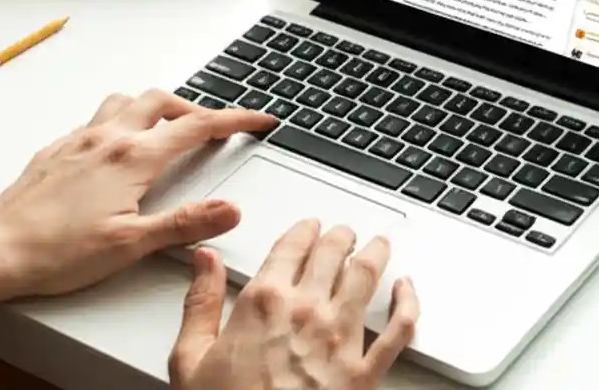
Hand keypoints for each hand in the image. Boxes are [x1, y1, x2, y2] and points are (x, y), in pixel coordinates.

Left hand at [0, 89, 275, 296]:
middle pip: (163, 102)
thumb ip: (186, 222)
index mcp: (132, 158)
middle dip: (196, 109)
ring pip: (125, 102)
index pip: (198, 127)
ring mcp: (78, 141)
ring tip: (168, 129)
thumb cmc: (58, 252)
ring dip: (154, 108)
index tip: (260, 119)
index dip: (237, 119)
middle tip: (215, 127)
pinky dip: (120, 123)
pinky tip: (117, 151)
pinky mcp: (56, 151)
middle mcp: (107, 139)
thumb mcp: (133, 244)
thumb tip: (230, 209)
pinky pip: (96, 121)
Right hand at [170, 220, 419, 389]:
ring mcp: (341, 339)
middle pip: (333, 253)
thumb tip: (204, 261)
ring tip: (377, 245)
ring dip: (374, 254)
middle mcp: (307, 311)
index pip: (291, 246)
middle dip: (340, 237)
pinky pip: (399, 329)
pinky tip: (407, 288)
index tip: (309, 227)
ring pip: (367, 277)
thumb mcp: (190, 360)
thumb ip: (200, 303)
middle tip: (344, 234)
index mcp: (264, 302)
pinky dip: (408, 302)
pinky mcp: (364, 371)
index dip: (303, 231)